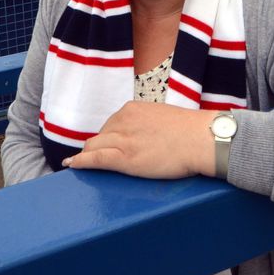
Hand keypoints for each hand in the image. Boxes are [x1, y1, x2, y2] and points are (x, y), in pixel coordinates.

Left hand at [63, 102, 216, 178]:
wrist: (201, 139)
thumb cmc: (190, 132)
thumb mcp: (163, 117)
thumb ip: (148, 123)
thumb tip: (147, 133)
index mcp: (133, 109)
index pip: (112, 124)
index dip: (110, 137)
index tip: (110, 145)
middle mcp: (123, 121)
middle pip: (100, 135)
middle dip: (97, 147)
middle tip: (97, 158)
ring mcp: (122, 139)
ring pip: (93, 147)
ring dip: (89, 155)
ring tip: (82, 164)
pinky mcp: (124, 158)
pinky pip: (94, 159)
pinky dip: (80, 162)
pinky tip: (72, 165)